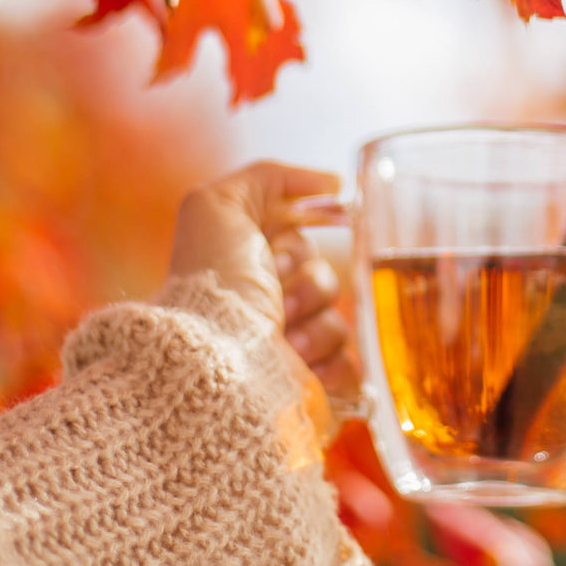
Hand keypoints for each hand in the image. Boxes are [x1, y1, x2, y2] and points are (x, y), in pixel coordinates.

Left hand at [166, 161, 359, 417]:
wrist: (213, 357)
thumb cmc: (213, 280)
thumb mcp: (219, 205)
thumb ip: (269, 178)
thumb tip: (332, 183)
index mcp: (251, 270)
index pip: (303, 244)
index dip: (294, 246)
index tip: (272, 256)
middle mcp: (271, 308)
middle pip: (327, 279)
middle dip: (306, 285)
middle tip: (276, 300)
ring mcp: (294, 350)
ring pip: (341, 322)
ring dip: (314, 328)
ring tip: (281, 339)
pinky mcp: (313, 388)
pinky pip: (353, 368)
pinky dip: (331, 366)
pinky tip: (300, 365)